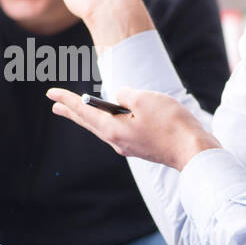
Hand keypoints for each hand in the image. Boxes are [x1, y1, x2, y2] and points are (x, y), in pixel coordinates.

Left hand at [46, 87, 220, 170]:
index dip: (66, 99)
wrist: (195, 151)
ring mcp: (129, 146)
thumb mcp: (145, 99)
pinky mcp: (141, 147)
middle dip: (71, 112)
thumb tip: (119, 97)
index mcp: (112, 129)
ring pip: (103, 128)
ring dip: (88, 118)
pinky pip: (118, 131)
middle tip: (55, 106)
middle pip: (89, 122)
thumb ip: (125, 94)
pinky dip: (108, 122)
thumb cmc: (170, 124)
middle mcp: (116, 140)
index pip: (83, 111)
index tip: (50, 93)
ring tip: (77, 112)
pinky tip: (111, 119)